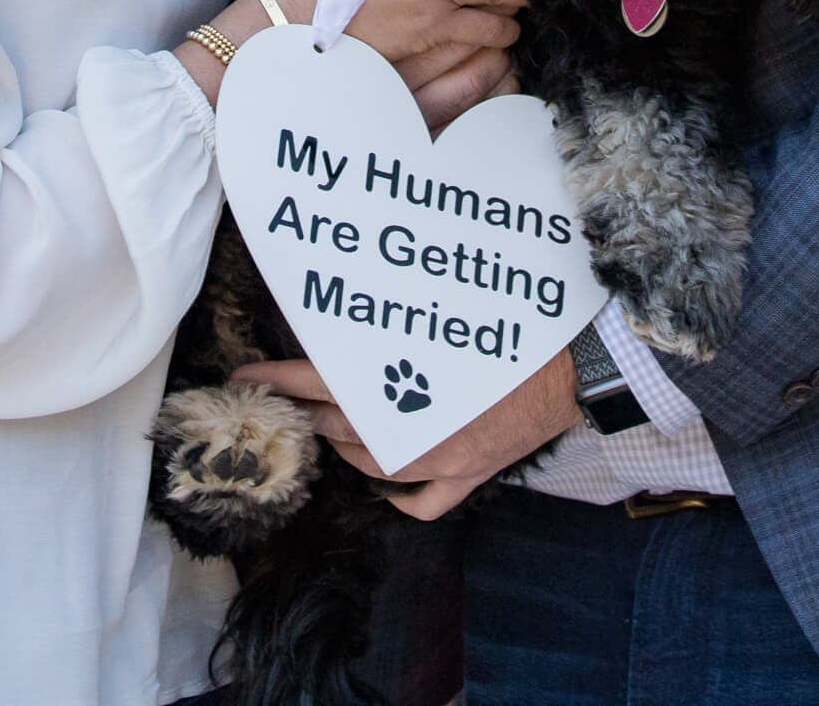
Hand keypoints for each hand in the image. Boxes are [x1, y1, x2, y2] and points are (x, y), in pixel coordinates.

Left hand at [231, 351, 581, 519]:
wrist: (575, 357)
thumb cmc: (509, 323)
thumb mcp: (439, 317)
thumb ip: (387, 328)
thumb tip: (340, 318)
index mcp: (399, 382)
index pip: (317, 381)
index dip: (275, 378)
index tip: (243, 375)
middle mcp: (411, 427)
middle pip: (337, 424)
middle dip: (308, 409)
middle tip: (286, 395)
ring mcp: (439, 460)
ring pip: (370, 463)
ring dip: (347, 442)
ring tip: (334, 421)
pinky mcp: (468, 477)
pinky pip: (421, 502)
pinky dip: (400, 494)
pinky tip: (388, 477)